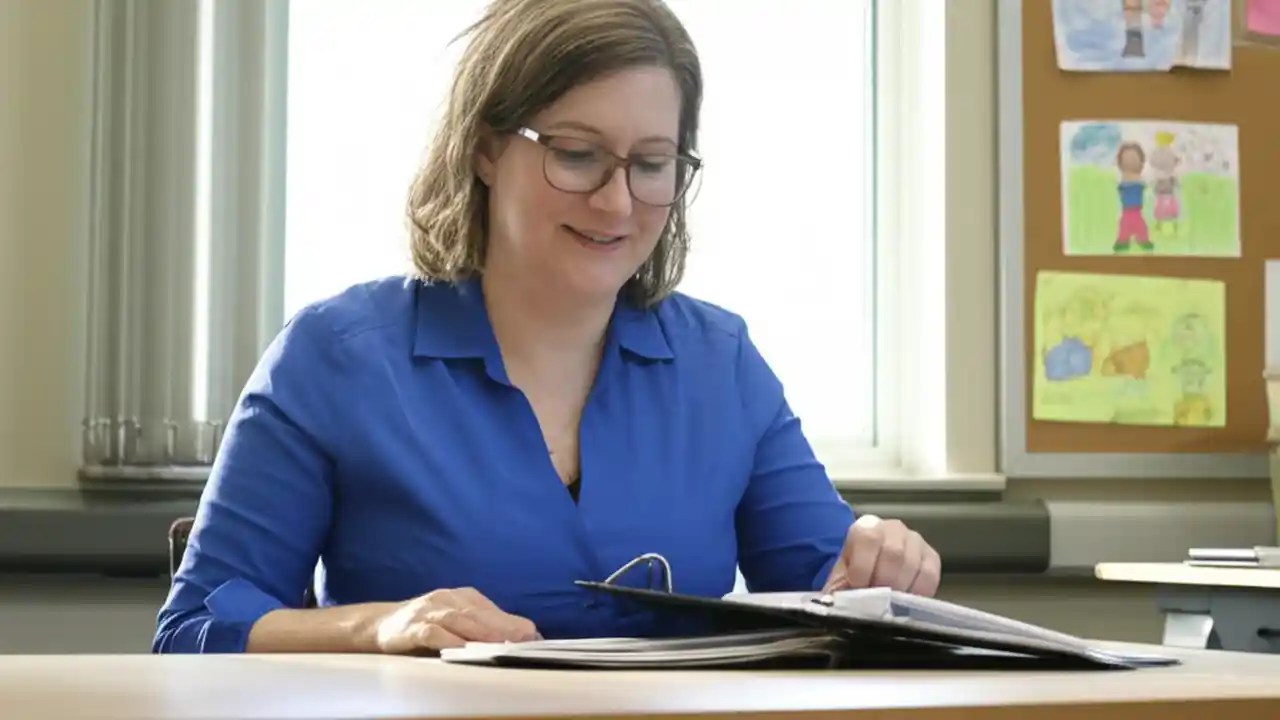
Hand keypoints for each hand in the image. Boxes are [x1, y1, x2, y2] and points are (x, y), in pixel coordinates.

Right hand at [373, 587, 540, 653]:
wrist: (381, 624)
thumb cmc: (426, 625)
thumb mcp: (457, 622)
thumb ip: (484, 628)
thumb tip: (523, 637)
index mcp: (463, 598)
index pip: (493, 610)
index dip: (513, 623)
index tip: (533, 637)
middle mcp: (448, 600)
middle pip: (479, 614)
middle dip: (503, 627)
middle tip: (525, 639)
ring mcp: (429, 612)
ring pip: (459, 620)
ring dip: (481, 632)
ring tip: (501, 644)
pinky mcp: (412, 627)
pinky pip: (433, 633)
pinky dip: (448, 640)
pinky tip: (462, 649)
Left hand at [823, 515, 940, 596]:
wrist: (872, 575)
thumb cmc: (855, 577)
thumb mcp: (841, 581)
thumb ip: (839, 590)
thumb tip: (838, 605)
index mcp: (866, 527)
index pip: (868, 539)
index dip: (863, 567)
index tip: (859, 587)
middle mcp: (893, 528)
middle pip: (893, 553)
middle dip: (884, 582)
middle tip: (877, 601)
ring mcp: (916, 541)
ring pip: (913, 565)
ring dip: (900, 589)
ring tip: (890, 604)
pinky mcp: (932, 557)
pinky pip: (930, 575)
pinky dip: (919, 592)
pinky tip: (907, 602)